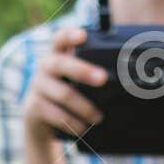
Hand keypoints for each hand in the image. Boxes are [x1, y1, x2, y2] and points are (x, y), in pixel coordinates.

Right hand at [22, 27, 107, 143]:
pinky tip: (83, 128)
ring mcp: (37, 86)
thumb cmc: (66, 92)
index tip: (83, 35)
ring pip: (63, 93)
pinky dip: (72, 122)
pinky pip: (55, 114)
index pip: (59, 38)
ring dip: (84, 107)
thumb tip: (130, 73)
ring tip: (99, 117)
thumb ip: (89, 71)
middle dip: (83, 70)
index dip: (70, 35)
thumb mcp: (72, 78)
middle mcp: (44, 66)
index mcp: (56, 54)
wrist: (37, 118)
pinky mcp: (33, 106)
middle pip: (61, 64)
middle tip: (103, 78)